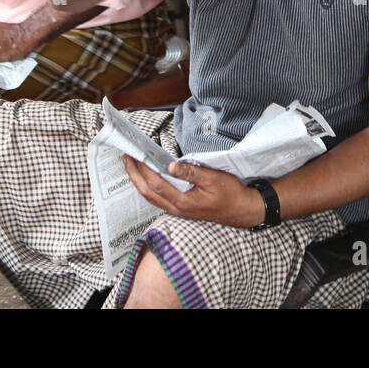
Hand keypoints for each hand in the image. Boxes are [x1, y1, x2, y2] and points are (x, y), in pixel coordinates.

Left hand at [123, 156, 265, 227]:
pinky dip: (149, 188)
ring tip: (132, 166)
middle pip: (148, 193)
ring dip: (139, 182)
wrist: (242, 211)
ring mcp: (179, 211)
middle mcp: (177, 209)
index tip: (134, 156)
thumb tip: (171, 166)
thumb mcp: (213, 179)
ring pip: (151, 198)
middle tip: (126, 159)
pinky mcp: (182, 209)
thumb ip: (191, 172)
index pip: (155, 184)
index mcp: (183, 201)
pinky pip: (159, 199)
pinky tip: (148, 178)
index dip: (142, 170)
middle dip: (134, 176)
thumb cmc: (230, 193)